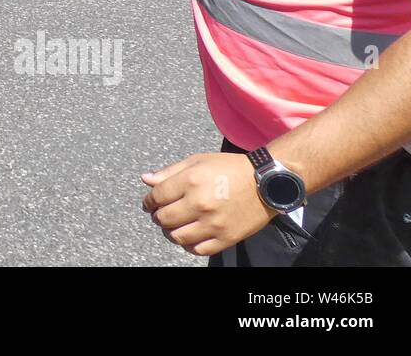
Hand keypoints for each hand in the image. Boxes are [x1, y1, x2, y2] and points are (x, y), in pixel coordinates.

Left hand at [141, 153, 274, 256]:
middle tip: (160, 214)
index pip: (157, 197)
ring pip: (177, 237)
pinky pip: (198, 250)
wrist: (264, 182)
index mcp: (191, 181)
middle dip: (157, 216)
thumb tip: (145, 179)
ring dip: (170, 232)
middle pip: (164, 219)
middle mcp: (200, 203)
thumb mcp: (197, 161)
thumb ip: (169, 172)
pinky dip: (188, 246)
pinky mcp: (226, 238)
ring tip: (173, 226)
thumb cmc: (229, 168)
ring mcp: (213, 223)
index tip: (149, 203)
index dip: (148, 201)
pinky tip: (189, 236)